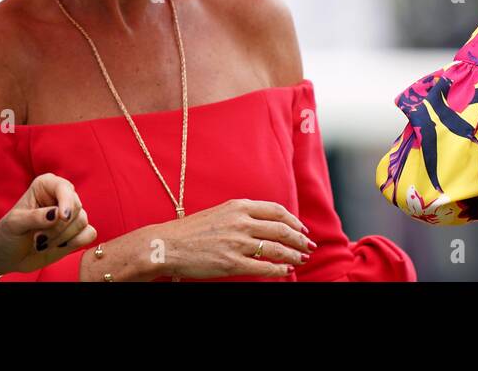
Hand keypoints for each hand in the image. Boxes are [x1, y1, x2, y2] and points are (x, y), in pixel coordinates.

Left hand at [0, 173, 97, 276]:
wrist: (7, 255)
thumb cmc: (7, 234)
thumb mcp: (14, 224)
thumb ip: (35, 217)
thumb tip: (57, 215)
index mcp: (46, 185)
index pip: (64, 188)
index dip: (66, 201)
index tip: (62, 217)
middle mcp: (61, 196)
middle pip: (76, 207)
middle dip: (58, 227)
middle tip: (38, 238)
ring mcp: (71, 215)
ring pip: (82, 222)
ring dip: (62, 238)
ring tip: (42, 243)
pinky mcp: (77, 232)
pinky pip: (89, 234)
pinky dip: (75, 242)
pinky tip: (58, 246)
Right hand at [120, 199, 314, 280]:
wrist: (167, 244)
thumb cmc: (192, 230)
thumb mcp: (220, 212)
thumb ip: (242, 215)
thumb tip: (265, 224)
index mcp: (239, 206)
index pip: (276, 211)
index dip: (294, 220)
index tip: (302, 228)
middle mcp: (241, 222)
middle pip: (282, 229)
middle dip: (300, 239)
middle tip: (309, 246)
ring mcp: (237, 243)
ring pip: (276, 248)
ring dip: (294, 254)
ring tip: (302, 259)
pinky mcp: (231, 263)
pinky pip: (263, 267)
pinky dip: (279, 269)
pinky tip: (286, 271)